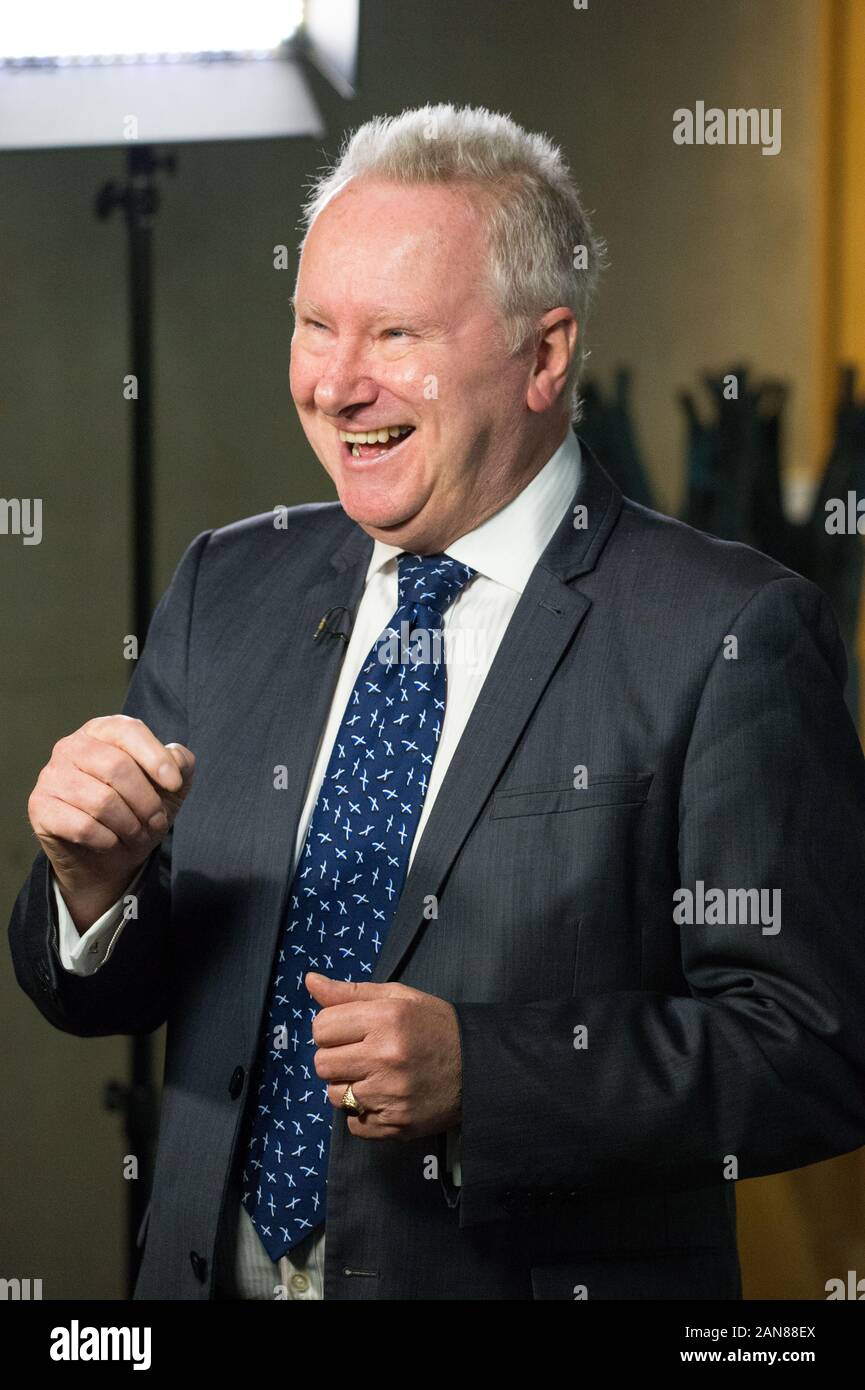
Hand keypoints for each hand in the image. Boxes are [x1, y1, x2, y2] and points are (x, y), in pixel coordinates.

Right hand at [28, 714, 194, 929]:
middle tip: (156, 821)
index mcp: (102, 730)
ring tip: (136, 833)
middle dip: (146, 801)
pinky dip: (107, 839)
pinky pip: (82, 826)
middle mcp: (72, 746)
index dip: (156, 758)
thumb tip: (176, 757)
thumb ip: (180, 764)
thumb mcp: (169, 787)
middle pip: (117, 767)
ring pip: (101, 801)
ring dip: (129, 825)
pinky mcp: (40, 807)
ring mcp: (51, 775)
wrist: (107, 856)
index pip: (129, 731)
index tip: (175, 785)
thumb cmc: (138, 810)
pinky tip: (111, 840)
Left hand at [307, 973, 462, 1139]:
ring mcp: (390, 1095)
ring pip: (335, 1096)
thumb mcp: (398, 998)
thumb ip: (351, 992)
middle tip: (361, 1055)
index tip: (351, 1032)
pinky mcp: (395, 1125)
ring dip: (348, 1087)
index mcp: (386, 1018)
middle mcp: (386, 1056)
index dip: (332, 1029)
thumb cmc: (434, 1026)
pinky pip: (353, 1124)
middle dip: (336, 1058)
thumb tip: (310, 981)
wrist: (478, 1067)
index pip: (321, 1027)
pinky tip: (384, 1099)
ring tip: (374, 1077)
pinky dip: (363, 1114)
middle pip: (322, 1063)